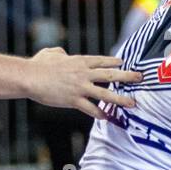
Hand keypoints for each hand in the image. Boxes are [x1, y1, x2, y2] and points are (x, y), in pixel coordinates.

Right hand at [25, 47, 140, 117]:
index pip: (102, 60)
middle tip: (140, 77)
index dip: (115, 61)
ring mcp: (80, 87)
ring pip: (105, 93)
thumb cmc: (38, 64)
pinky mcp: (73, 100)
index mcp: (80, 61)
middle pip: (110, 75)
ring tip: (133, 103)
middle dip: (127, 76)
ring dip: (121, 99)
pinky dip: (99, 113)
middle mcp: (84, 73)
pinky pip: (90, 108)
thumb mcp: (51, 53)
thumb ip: (60, 52)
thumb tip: (62, 53)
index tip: (124, 63)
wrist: (30, 77)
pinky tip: (106, 117)